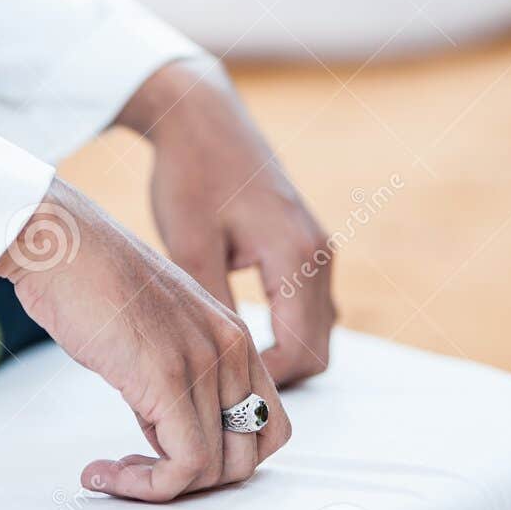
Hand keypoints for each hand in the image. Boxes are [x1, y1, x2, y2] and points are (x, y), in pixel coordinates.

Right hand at [0, 179, 289, 501]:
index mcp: (234, 335)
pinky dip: (145, 487)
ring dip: (161, 488)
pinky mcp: (169, 378)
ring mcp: (205, 362)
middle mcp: (233, 349)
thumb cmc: (89, 280)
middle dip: (195, 480)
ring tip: (112, 473)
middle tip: (138, 472)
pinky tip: (100, 472)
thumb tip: (166, 434)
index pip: (269, 424)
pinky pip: (184, 465)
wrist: (58, 241)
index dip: (225, 456)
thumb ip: (173, 377)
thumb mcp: (152, 331)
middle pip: (250, 456)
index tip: (167, 456)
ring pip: (216, 469)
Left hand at [117, 57, 334, 387]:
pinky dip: (283, 328)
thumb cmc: (191, 174)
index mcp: (297, 257)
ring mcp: (316, 248)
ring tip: (225, 364)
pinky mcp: (303, 242)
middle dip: (275, 376)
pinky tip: (237, 332)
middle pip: (318, 348)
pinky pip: (307, 305)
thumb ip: (215, 310)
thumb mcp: (191, 247)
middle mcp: (319, 255)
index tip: (216, 393)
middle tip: (219, 388)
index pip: (301, 351)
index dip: (263, 384)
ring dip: (281, 353)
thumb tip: (220, 371)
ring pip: (316, 328)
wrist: (201, 116)